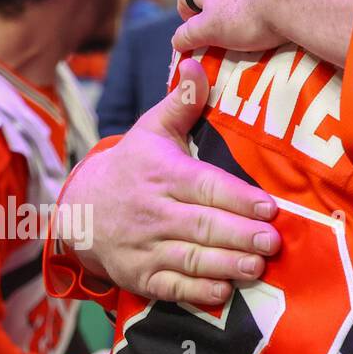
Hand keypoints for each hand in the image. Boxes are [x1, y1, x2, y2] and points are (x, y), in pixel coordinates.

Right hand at [60, 59, 280, 305]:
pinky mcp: (140, 275)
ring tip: (257, 267)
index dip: (237, 199)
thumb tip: (197, 61)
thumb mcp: (151, 130)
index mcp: (163, 175)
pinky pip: (170, 287)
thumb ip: (181, 102)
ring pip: (190, 259)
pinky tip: (224, 292)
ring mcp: (146, 247)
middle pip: (202, 226)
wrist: (78, 210)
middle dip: (240, 235)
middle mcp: (155, 212)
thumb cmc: (131, 166)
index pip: (205, 187)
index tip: (269, 207)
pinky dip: (196, 292)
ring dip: (225, 265)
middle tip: (273, 241)